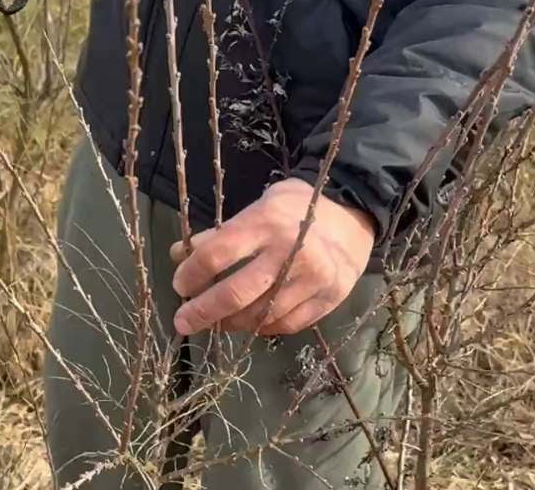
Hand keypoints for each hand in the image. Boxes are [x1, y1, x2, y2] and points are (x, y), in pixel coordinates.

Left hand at [169, 179, 374, 335]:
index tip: (180, 285)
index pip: (216, 255)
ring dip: (231, 323)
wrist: (354, 215)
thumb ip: (220, 232)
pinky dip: (263, 327)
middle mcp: (290, 253)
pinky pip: (287, 324)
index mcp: (266, 223)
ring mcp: (313, 279)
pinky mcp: (330, 299)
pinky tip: (250, 323)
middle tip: (183, 322)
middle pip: (236, 294)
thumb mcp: (258, 206)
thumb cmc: (297, 208)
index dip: (191, 274)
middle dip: (202, 312)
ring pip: (261, 316)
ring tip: (216, 323)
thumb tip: (180, 253)